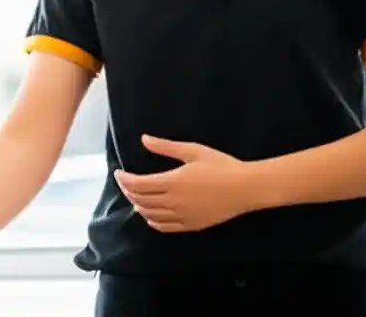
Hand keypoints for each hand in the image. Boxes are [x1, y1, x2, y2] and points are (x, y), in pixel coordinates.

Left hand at [114, 134, 256, 232]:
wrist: (246, 188)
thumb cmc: (221, 166)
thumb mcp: (193, 151)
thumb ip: (166, 147)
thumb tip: (144, 139)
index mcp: (172, 182)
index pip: (138, 185)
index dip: (124, 180)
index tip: (119, 173)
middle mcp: (173, 202)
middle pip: (141, 200)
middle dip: (128, 191)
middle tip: (125, 182)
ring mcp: (182, 216)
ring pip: (150, 214)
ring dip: (138, 205)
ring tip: (134, 196)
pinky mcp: (191, 225)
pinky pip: (164, 227)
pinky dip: (152, 221)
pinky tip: (150, 215)